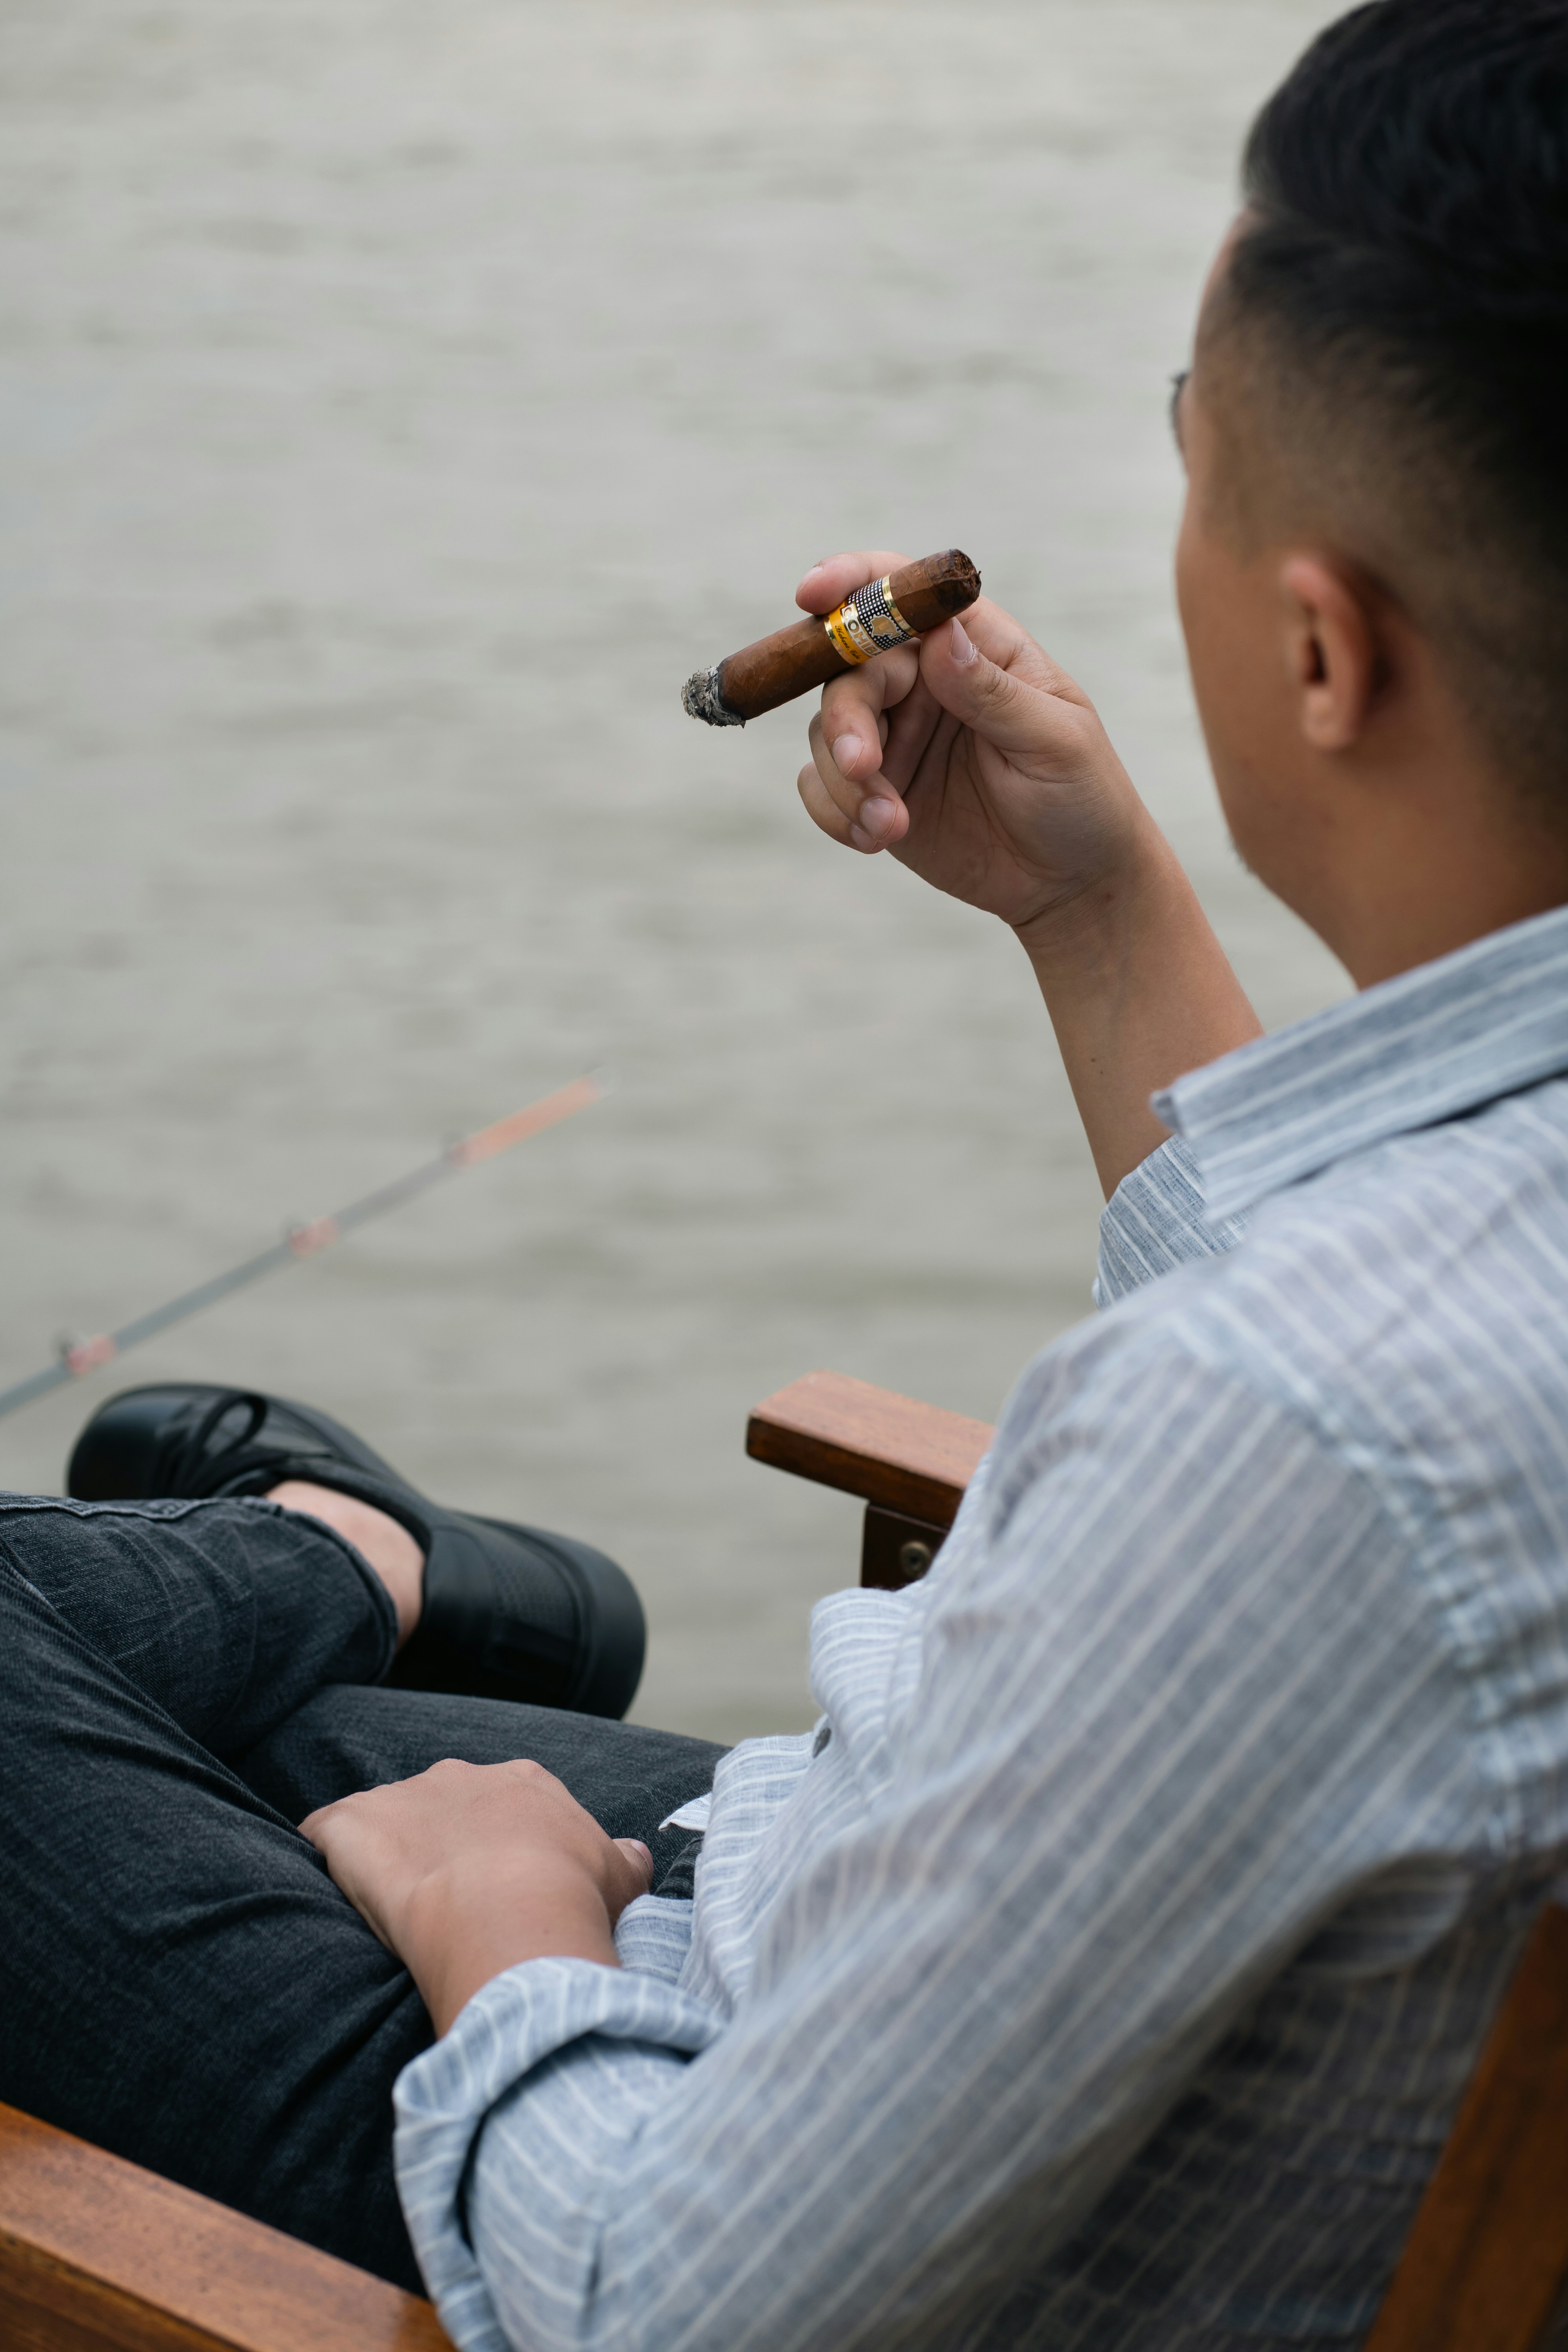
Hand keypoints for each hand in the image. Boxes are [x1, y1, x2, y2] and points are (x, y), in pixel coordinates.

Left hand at [301, 1758, 653, 2034]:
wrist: (512, 1911)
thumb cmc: (572, 1896)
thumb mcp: (619, 1876)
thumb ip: (621, 1859)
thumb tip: (630, 1854)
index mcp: (522, 1783)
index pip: (501, 1805)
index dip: (496, 1848)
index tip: (497, 1889)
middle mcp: (460, 1776)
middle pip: (439, 1809)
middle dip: (438, 1849)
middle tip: (445, 1907)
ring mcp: (401, 1797)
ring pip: (382, 1824)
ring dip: (382, 1857)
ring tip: (389, 1911)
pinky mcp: (350, 1824)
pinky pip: (323, 1832)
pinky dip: (323, 1855)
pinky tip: (327, 1890)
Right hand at [794, 551, 1152, 935]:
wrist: (1072, 884)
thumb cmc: (1081, 796)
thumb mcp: (1055, 741)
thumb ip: (994, 692)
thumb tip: (940, 639)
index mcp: (973, 646)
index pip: (902, 591)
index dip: (853, 581)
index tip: (813, 595)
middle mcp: (924, 681)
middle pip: (849, 669)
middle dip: (844, 718)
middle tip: (864, 767)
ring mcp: (896, 736)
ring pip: (827, 731)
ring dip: (844, 780)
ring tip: (889, 826)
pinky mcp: (876, 790)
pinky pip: (820, 786)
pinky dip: (834, 811)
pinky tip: (878, 838)